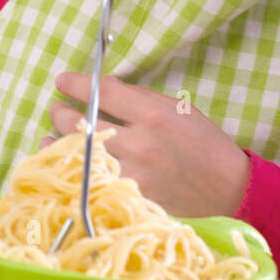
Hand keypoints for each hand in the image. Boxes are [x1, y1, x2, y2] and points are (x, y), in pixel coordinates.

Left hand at [47, 71, 250, 217]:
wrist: (229, 190)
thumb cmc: (206, 143)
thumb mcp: (179, 108)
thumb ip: (140, 98)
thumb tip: (105, 87)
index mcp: (152, 116)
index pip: (103, 93)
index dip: (77, 84)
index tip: (63, 81)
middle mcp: (139, 144)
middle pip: (81, 125)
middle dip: (61, 112)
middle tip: (56, 108)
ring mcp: (132, 175)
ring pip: (78, 156)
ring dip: (58, 143)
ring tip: (50, 135)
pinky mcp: (130, 199)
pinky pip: (90, 182)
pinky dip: (74, 170)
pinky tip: (66, 163)